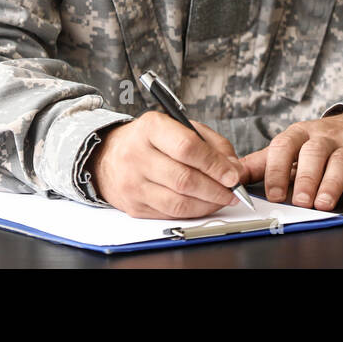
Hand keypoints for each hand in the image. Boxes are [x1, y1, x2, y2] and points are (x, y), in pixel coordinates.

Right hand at [89, 112, 248, 218]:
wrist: (108, 157)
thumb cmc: (149, 140)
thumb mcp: (178, 127)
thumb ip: (210, 143)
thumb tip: (234, 168)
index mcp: (150, 128)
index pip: (186, 148)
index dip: (215, 164)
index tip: (233, 174)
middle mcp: (137, 155)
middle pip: (184, 179)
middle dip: (216, 189)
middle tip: (233, 190)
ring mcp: (133, 183)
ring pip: (179, 202)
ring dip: (208, 204)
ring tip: (222, 198)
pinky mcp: (134, 206)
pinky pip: (171, 214)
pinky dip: (194, 212)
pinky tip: (203, 204)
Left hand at [241, 111, 342, 209]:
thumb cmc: (318, 143)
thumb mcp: (289, 146)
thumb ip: (262, 163)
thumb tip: (232, 175)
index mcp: (300, 134)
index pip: (284, 146)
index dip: (276, 170)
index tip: (272, 194)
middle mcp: (325, 137)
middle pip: (314, 153)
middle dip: (305, 178)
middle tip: (299, 201)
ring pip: (342, 161)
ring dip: (332, 184)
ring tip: (323, 204)